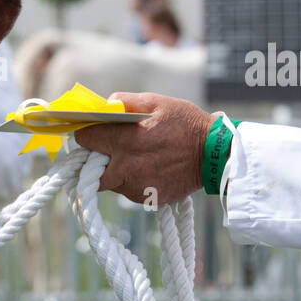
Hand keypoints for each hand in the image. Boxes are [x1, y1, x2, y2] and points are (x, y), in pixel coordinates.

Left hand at [73, 93, 216, 205]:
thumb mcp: (157, 102)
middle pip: (91, 170)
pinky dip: (132, 182)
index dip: (85, 134)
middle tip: (109, 151)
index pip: (85, 139)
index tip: (90, 133)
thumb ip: (125, 101)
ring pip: (110, 183)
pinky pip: (128, 191)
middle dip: (96, 160)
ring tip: (135, 158)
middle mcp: (127, 167)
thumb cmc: (187, 124)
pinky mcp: (147, 199)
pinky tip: (149, 169)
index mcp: (126, 140)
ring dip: (115, 172)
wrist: (215, 155)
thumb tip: (104, 104)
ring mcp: (136, 186)